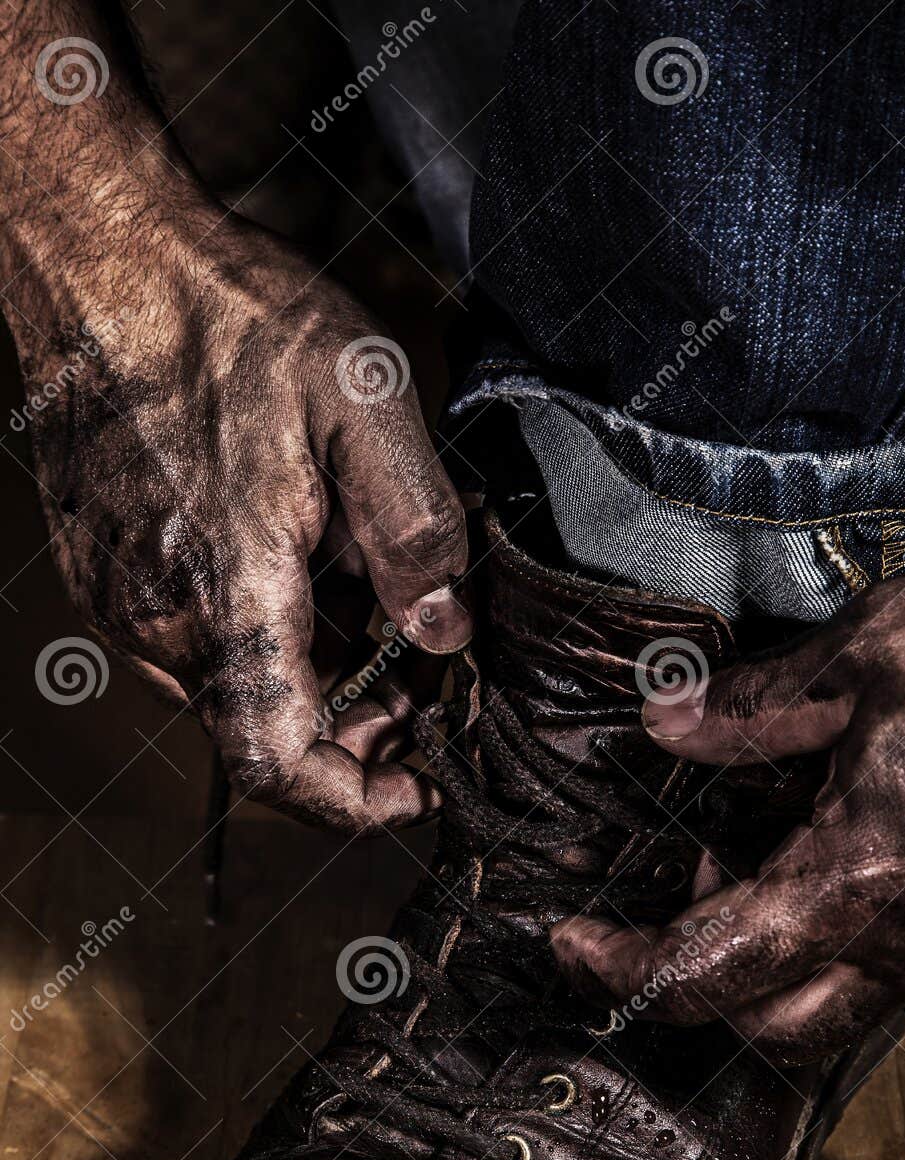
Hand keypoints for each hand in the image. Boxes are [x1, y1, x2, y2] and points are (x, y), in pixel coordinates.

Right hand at [14, 209, 470, 830]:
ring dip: (313, 684)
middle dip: (354, 735)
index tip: (417, 788)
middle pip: (262, 738)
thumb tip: (444, 630)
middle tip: (421, 684)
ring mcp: (120, 598)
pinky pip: (193, 644)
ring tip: (373, 609)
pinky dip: (264, 642)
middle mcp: (156, 615)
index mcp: (225, 590)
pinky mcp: (106, 572)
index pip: (278, 764)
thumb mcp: (366, 403)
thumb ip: (417, 532)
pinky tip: (307, 569)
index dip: (356, 803)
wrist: (101, 254)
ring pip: (230, 693)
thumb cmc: (225, 314)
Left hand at [553, 552, 904, 1062]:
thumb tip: (667, 726)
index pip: (703, 966)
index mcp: (860, 877)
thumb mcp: (879, 651)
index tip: (579, 946)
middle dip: (713, 979)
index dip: (623, 968)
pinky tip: (897, 853)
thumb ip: (757, 707)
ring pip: (856, 1007)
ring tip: (809, 840)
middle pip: (774, 1028)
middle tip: (703, 883)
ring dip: (800, 952)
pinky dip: (881, 936)